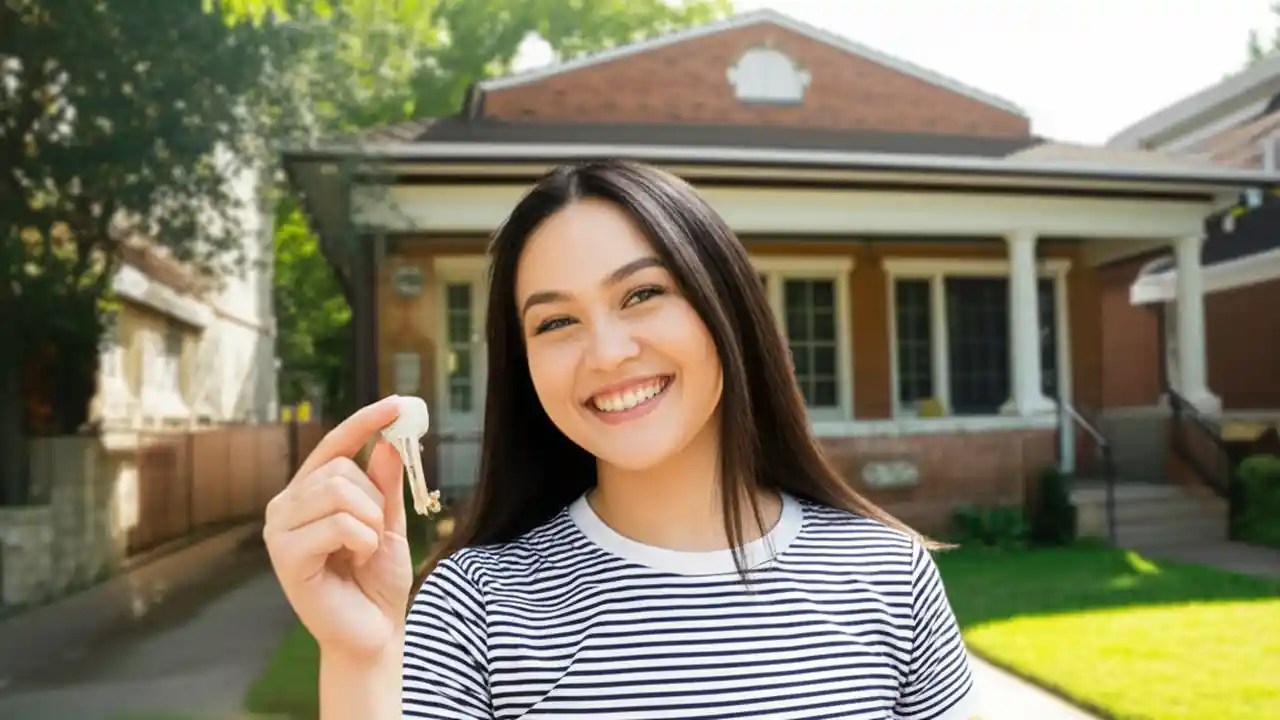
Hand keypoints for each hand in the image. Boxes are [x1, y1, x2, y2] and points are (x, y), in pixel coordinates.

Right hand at [264, 396, 412, 660]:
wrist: (373, 630)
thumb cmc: (376, 579)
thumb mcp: (388, 522)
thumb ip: (385, 483)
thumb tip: (388, 440)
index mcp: (307, 493)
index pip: (333, 445)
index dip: (364, 422)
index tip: (399, 403)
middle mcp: (285, 506)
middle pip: (339, 469)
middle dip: (373, 499)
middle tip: (374, 534)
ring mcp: (279, 530)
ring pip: (338, 491)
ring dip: (369, 521)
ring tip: (364, 549)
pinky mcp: (284, 555)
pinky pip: (338, 524)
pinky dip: (362, 540)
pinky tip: (354, 562)